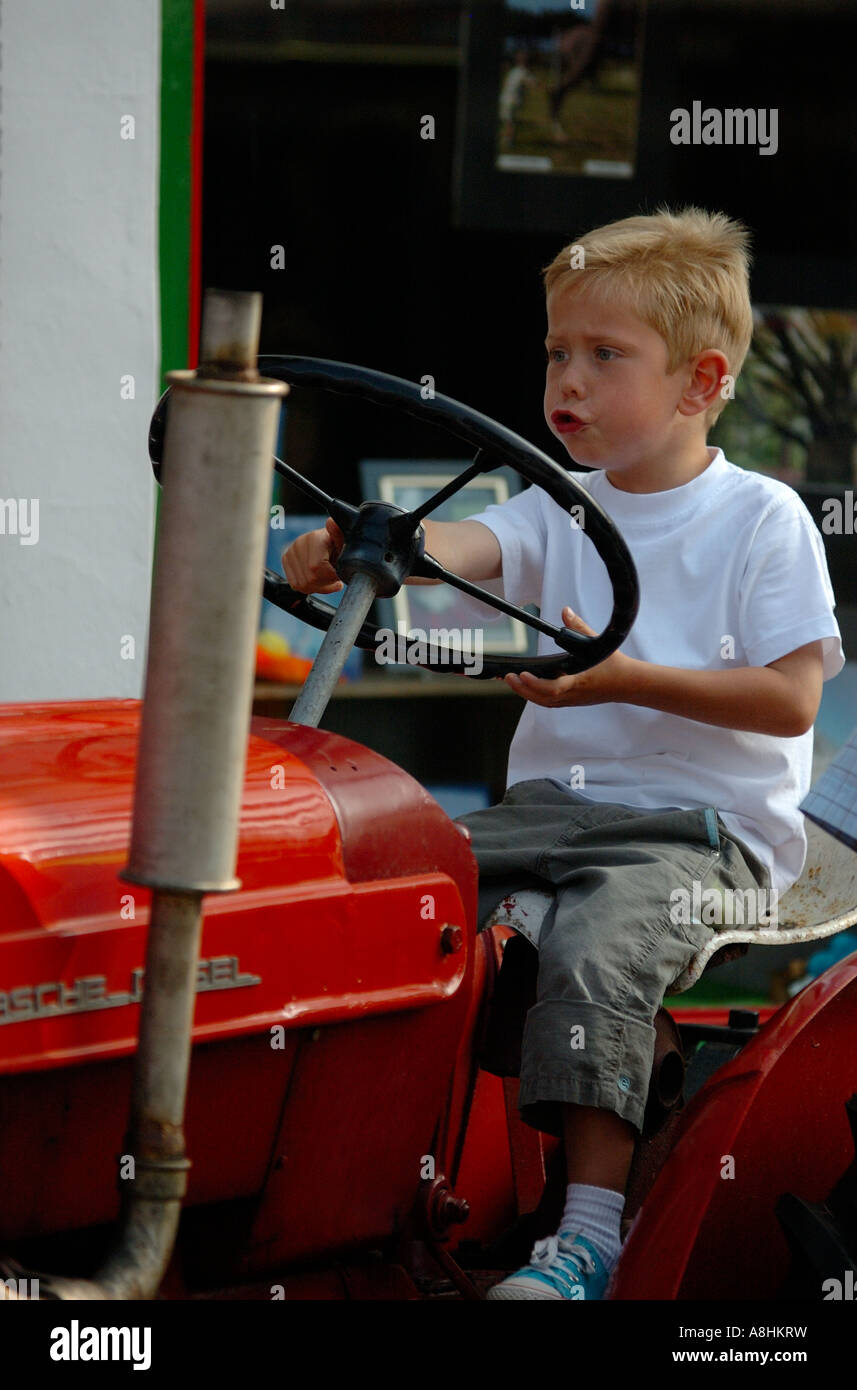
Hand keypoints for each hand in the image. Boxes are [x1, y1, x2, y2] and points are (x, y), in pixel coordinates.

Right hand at [281, 518, 344, 594]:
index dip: (329, 578)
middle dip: (325, 585)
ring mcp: (290, 552)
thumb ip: (339, 535)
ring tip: (327, 581)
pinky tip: (318, 581)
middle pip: (309, 579)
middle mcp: (298, 544)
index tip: (339, 578)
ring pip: (302, 584)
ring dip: (318, 587)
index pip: (316, 568)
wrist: (328, 543)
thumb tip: (331, 522)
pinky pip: (295, 584)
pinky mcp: (286, 560)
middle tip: (334, 581)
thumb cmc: (338, 546)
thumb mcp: (343, 543)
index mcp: (313, 538)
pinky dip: (308, 587)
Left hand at [503, 606, 634, 707]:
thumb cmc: (614, 665)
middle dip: (522, 689)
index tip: (522, 675)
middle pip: (542, 699)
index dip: (535, 684)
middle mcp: (572, 695)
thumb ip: (579, 627)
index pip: (552, 689)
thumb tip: (565, 611)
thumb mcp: (597, 643)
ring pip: (544, 702)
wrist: (628, 684)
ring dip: (526, 693)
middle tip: (508, 676)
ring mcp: (571, 701)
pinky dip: (536, 695)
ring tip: (512, 681)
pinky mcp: (572, 702)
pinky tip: (527, 686)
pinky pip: (549, 702)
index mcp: (578, 682)